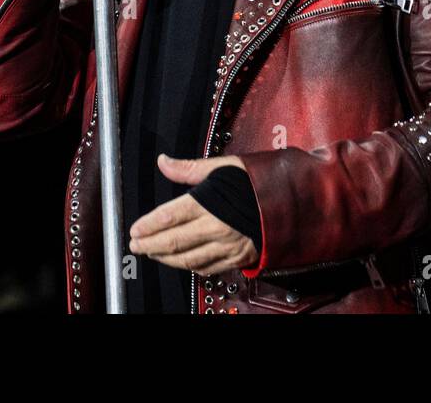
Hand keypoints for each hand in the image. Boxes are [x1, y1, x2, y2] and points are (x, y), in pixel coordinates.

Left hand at [128, 154, 259, 274]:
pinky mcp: (239, 257)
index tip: (135, 228)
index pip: (170, 216)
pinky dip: (190, 267)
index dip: (148, 225)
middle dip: (150, 245)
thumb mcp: (226, 166)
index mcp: (211, 202)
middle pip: (174, 241)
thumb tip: (165, 162)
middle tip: (135, 245)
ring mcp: (228, 246)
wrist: (295, 202)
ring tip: (153, 253)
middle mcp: (217, 227)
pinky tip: (182, 263)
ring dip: (166, 259)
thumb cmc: (261, 181)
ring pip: (189, 259)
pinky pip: (209, 268)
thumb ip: (191, 167)